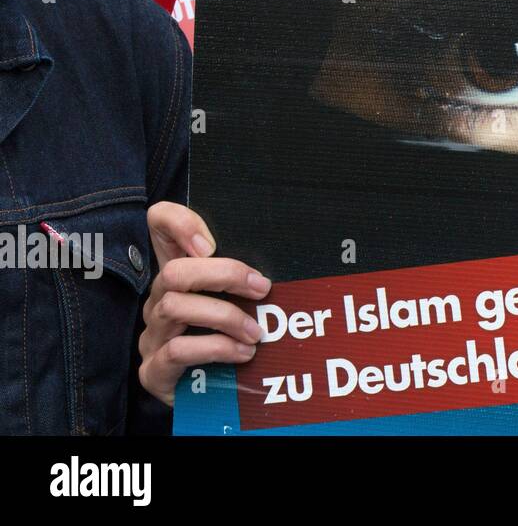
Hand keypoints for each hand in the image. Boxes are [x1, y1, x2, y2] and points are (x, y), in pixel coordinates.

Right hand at [138, 201, 271, 405]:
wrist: (207, 399)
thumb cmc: (227, 342)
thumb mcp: (239, 304)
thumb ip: (244, 278)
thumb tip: (255, 267)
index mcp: (180, 277)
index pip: (158, 225)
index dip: (178, 222)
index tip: (211, 242)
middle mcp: (158, 301)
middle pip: (174, 271)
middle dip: (223, 275)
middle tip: (261, 289)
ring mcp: (152, 336)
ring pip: (175, 308)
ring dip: (226, 317)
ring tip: (256, 333)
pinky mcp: (153, 371)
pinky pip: (177, 351)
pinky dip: (216, 348)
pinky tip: (241, 354)